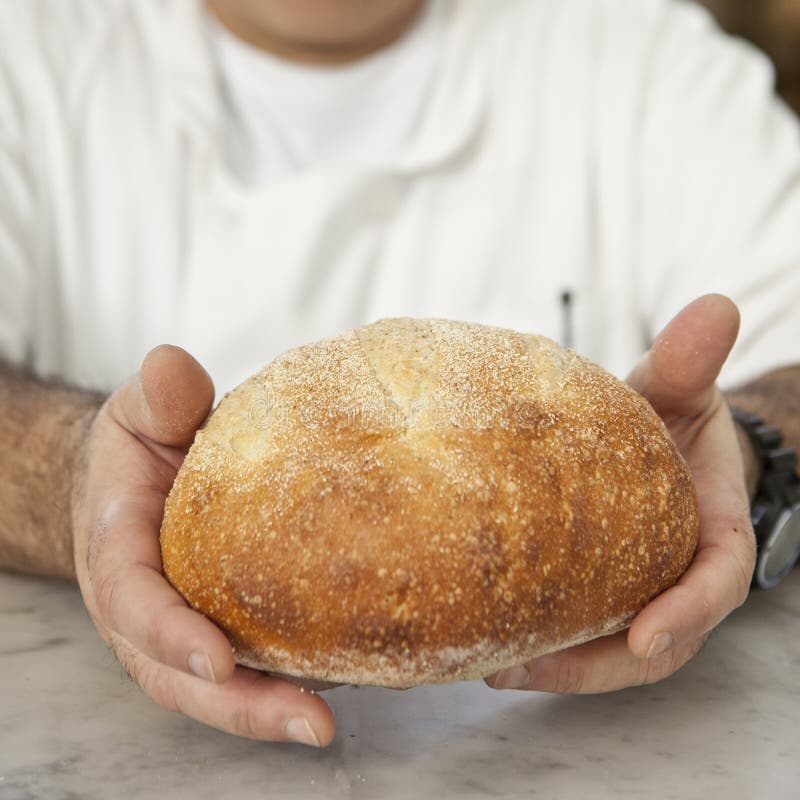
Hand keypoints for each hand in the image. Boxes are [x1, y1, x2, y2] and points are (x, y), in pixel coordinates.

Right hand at [71, 345, 334, 743]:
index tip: (217, 657)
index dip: (169, 635)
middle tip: (308, 722)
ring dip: (272, 711)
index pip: (133, 602)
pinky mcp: (226, 624)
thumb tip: (173, 369)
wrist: (143, 475)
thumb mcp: (139, 412)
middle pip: (180, 675)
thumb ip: (155, 399)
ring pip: (220, 687)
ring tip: (331, 722)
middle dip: (240, 706)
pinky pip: (254, 661)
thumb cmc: (142, 445)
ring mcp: (186, 625)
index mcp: (119, 551)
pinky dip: (293, 680)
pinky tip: (353, 677)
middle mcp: (148, 607)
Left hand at [485, 294, 756, 692]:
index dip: (687, 614)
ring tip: (491, 666)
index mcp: (711, 538)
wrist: (657, 445)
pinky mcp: (600, 597)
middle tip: (530, 666)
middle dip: (597, 666)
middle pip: (653, 647)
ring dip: (555, 668)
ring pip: (608, 654)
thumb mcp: (681, 390)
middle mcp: (676, 580)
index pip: (714, 586)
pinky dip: (540, 647)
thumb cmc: (674, 422)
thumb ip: (690, 360)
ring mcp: (637, 595)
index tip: (647, 637)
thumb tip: (714, 304)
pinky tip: (484, 642)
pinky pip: (578, 635)